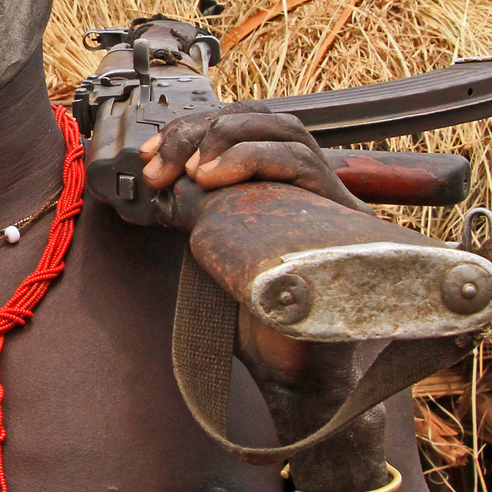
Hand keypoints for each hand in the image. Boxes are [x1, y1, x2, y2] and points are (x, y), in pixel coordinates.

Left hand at [139, 106, 370, 388]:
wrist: (291, 372)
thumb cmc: (255, 316)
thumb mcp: (215, 245)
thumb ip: (196, 208)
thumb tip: (153, 180)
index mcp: (282, 186)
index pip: (246, 126)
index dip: (196, 129)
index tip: (152, 155)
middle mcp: (311, 186)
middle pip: (264, 120)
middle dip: (202, 129)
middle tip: (160, 163)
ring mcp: (329, 200)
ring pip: (287, 130)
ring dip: (224, 139)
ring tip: (187, 172)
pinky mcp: (340, 218)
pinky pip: (302, 163)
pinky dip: (250, 158)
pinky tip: (212, 180)